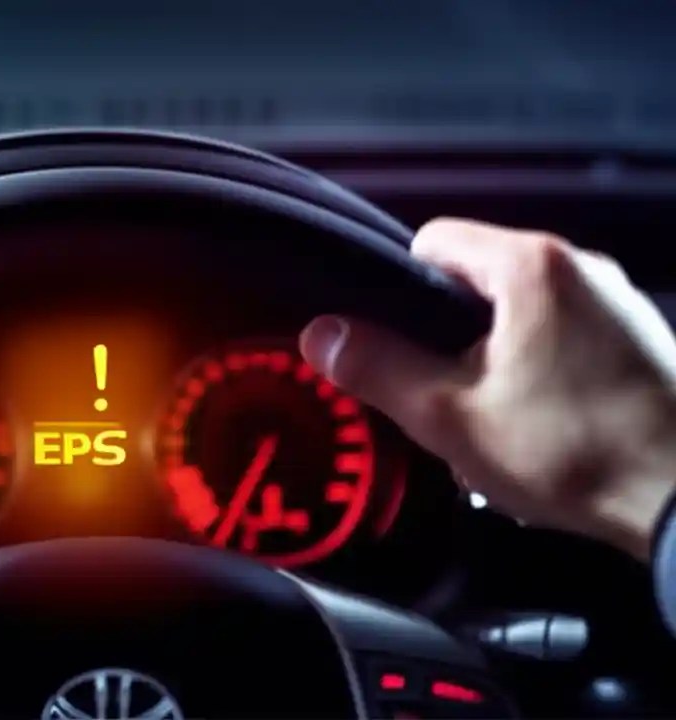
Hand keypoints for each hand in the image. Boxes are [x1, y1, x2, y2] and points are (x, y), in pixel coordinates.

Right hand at [300, 218, 675, 560]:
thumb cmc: (573, 452)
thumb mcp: (449, 416)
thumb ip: (376, 368)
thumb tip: (320, 334)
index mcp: (530, 266)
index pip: (431, 241)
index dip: (396, 292)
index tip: (396, 348)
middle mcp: (581, 266)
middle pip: (475, 279)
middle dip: (446, 335)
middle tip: (443, 398)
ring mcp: (618, 301)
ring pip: (518, 311)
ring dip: (493, 357)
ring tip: (495, 420)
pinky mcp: (642, 338)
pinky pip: (563, 335)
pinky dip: (539, 369)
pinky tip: (544, 425)